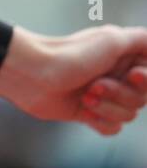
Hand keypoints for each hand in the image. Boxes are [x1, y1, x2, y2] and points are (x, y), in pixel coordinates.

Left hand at [7, 25, 146, 134]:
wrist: (31, 75)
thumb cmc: (70, 55)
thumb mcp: (111, 40)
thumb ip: (142, 40)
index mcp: (122, 56)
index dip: (144, 80)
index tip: (131, 75)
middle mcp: (114, 74)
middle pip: (141, 98)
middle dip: (119, 94)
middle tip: (94, 84)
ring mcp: (101, 94)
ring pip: (128, 115)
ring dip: (107, 107)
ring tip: (84, 96)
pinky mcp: (88, 112)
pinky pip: (112, 128)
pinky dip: (100, 121)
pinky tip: (83, 111)